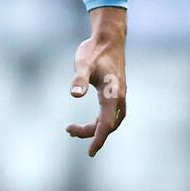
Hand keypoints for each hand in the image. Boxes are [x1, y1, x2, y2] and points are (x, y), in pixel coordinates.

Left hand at [67, 8, 126, 156]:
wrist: (109, 37)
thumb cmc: (94, 50)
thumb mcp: (83, 64)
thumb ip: (79, 79)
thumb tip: (75, 95)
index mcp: (112, 94)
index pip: (106, 124)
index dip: (98, 139)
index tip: (90, 153)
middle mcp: (119, 97)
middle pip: (108, 125)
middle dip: (91, 133)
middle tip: (69, 130)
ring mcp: (120, 94)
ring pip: (111, 120)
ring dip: (96, 128)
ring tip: (74, 129)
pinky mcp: (117, 92)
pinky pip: (111, 114)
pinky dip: (101, 121)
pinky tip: (90, 121)